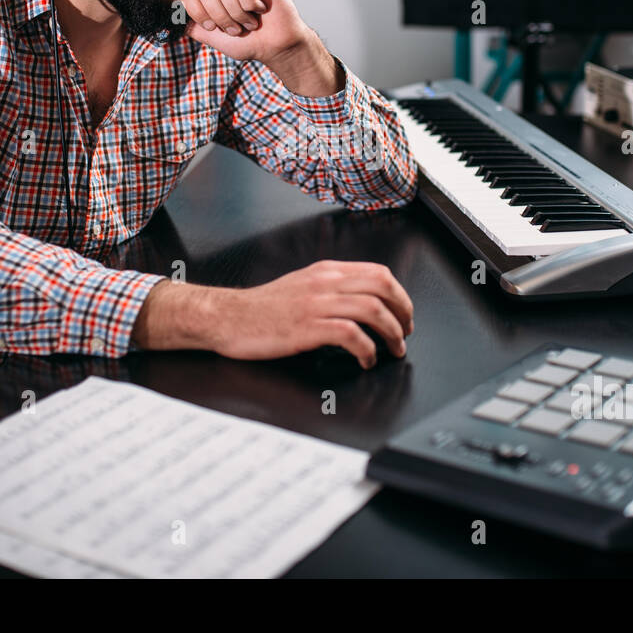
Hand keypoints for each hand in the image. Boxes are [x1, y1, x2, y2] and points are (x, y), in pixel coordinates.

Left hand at [177, 0, 312, 64]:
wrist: (274, 47)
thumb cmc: (246, 40)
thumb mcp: (209, 34)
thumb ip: (189, 22)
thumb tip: (167, 13)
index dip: (198, 12)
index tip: (213, 26)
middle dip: (220, 16)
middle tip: (235, 27)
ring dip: (238, 13)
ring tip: (248, 20)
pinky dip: (250, 5)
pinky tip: (260, 8)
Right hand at [211, 260, 414, 368]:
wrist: (227, 317)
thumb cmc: (262, 308)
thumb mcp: (301, 286)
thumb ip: (331, 288)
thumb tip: (363, 302)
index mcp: (326, 271)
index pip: (378, 273)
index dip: (400, 295)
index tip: (404, 315)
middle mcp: (325, 282)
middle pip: (383, 287)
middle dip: (403, 313)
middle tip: (405, 333)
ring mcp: (316, 303)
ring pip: (373, 309)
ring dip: (391, 333)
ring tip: (393, 350)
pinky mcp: (307, 327)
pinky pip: (351, 334)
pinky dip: (367, 349)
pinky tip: (365, 360)